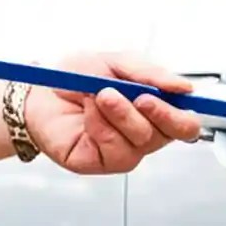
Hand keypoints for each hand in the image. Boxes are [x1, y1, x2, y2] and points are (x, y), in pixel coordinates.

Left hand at [24, 52, 201, 174]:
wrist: (39, 93)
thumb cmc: (76, 79)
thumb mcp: (115, 63)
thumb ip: (149, 73)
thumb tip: (183, 86)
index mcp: (154, 109)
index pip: (186, 119)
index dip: (186, 109)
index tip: (177, 94)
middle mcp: (144, 132)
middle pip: (174, 133)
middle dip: (160, 113)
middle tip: (140, 98)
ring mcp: (126, 149)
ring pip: (143, 138)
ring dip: (121, 112)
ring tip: (101, 95)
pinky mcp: (102, 161)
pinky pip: (115, 147)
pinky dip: (101, 123)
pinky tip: (89, 111)